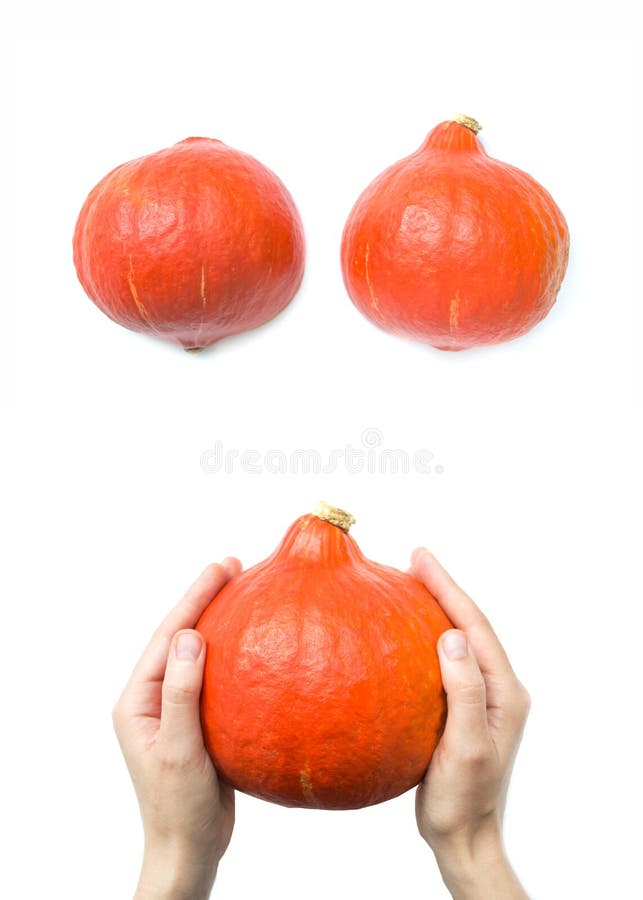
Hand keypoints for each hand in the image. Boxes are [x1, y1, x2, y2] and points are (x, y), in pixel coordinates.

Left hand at [112, 559, 240, 899]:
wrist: (188, 848)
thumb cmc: (178, 807)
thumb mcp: (179, 750)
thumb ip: (182, 693)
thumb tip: (189, 636)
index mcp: (137, 700)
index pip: (168, 637)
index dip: (193, 599)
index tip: (220, 567)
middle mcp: (153, 697)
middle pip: (180, 636)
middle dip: (204, 599)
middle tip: (234, 565)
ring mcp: (175, 707)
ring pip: (198, 653)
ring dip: (219, 620)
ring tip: (243, 590)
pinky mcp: (198, 719)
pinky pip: (215, 675)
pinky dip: (234, 652)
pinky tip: (256, 642)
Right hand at [411, 549, 530, 899]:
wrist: (464, 836)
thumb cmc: (464, 797)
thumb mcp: (465, 746)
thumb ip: (464, 690)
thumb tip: (453, 635)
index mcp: (504, 690)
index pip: (476, 626)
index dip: (449, 588)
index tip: (421, 558)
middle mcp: (497, 687)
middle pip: (470, 625)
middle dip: (443, 589)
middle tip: (414, 558)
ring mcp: (479, 697)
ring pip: (458, 640)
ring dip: (435, 609)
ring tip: (408, 583)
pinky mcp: (460, 707)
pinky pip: (443, 661)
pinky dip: (423, 637)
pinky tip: (400, 632)